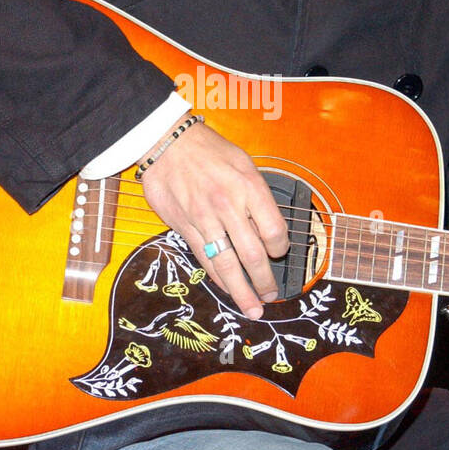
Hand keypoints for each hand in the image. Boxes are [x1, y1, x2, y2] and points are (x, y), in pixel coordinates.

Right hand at [139, 120, 288, 318]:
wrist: (167, 142)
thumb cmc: (210, 150)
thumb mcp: (244, 163)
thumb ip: (257, 195)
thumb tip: (269, 228)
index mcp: (249, 187)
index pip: (274, 230)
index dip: (281, 248)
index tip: (280, 252)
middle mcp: (228, 205)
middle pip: (253, 254)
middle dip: (264, 280)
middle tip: (271, 295)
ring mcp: (204, 218)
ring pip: (226, 263)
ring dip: (241, 290)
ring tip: (252, 308)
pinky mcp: (184, 226)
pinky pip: (204, 258)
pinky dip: (217, 277)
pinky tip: (226, 288)